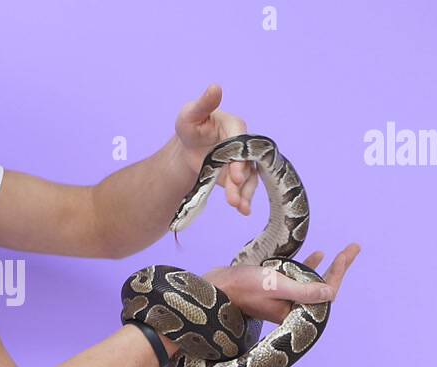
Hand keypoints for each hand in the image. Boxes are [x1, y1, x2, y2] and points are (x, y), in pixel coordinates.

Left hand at [175, 84, 258, 215]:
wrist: (188, 148)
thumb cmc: (190, 126)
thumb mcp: (190, 114)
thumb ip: (203, 103)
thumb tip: (215, 87)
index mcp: (234, 125)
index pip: (241, 141)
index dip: (239, 157)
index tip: (235, 173)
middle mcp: (243, 144)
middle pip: (247, 161)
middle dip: (243, 177)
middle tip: (235, 191)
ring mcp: (242, 161)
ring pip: (249, 177)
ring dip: (245, 192)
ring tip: (239, 206)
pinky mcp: (238, 176)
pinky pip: (245, 188)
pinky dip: (244, 199)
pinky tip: (243, 210)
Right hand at [201, 244, 361, 323]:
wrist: (213, 287)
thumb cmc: (241, 287)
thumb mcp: (274, 285)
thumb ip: (304, 290)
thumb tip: (331, 293)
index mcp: (293, 311)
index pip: (326, 293)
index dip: (338, 272)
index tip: (347, 252)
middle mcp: (290, 308)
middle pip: (322, 287)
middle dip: (338, 268)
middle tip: (353, 247)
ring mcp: (282, 300)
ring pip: (311, 282)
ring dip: (325, 268)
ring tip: (340, 253)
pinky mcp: (273, 291)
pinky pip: (296, 278)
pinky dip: (307, 267)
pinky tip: (316, 255)